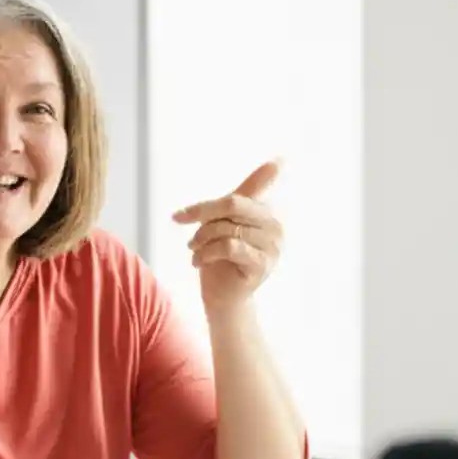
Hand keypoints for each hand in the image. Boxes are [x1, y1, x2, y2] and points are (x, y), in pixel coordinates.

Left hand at [173, 160, 283, 314]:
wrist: (221, 297)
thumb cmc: (219, 258)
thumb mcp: (224, 223)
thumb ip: (235, 199)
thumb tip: (277, 160)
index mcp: (266, 212)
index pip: (252, 188)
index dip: (260, 176)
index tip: (272, 164)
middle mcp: (275, 227)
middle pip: (234, 204)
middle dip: (203, 212)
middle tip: (181, 219)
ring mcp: (272, 247)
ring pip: (227, 227)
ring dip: (201, 238)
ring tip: (193, 249)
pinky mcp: (262, 265)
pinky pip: (229, 247)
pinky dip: (206, 252)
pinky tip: (197, 261)